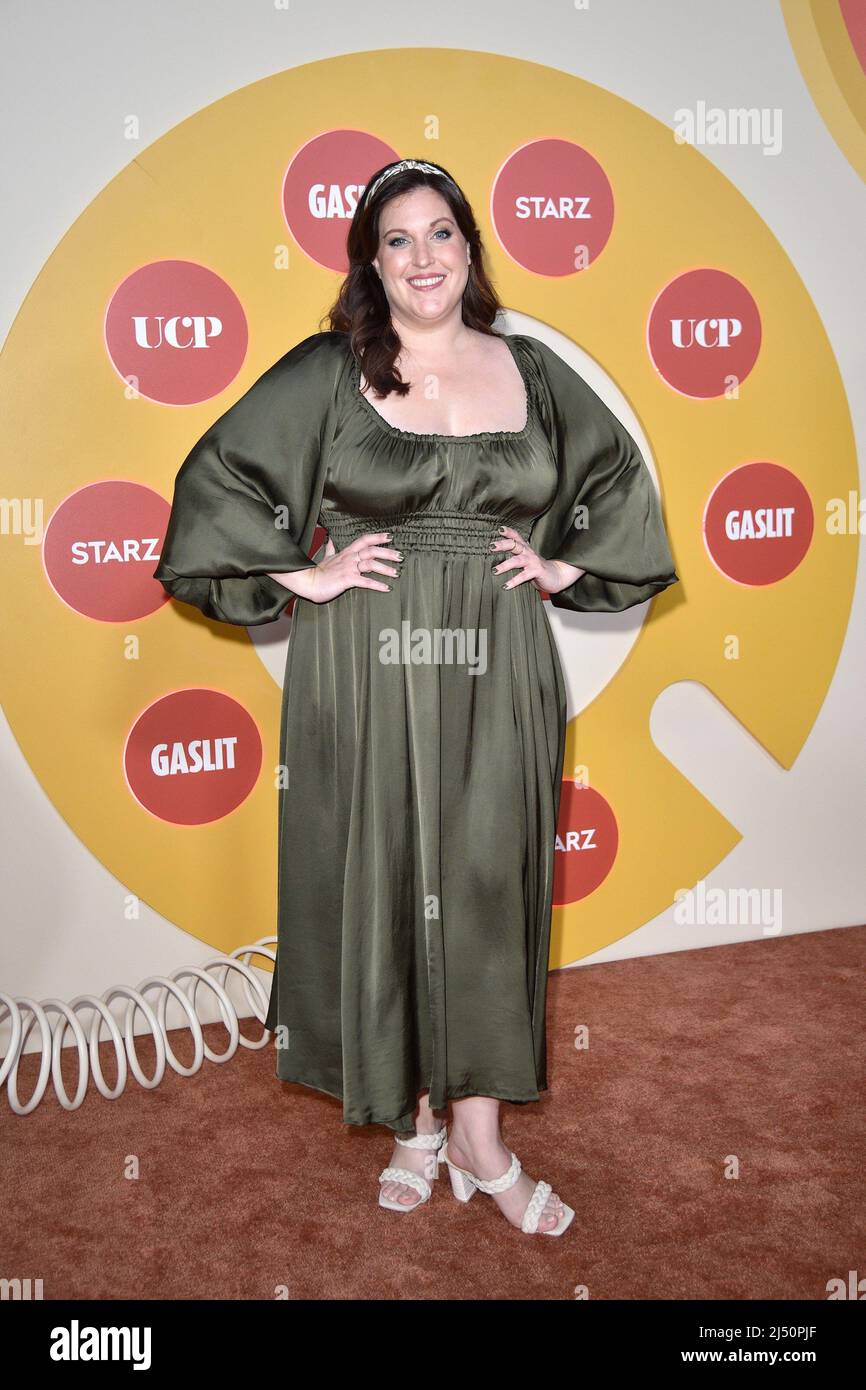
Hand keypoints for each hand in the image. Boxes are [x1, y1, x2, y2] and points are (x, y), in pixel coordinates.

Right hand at [268, 531, 401, 603]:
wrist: (307, 582)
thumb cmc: (318, 572)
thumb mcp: (325, 557)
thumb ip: (330, 549)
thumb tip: (329, 540)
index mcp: (346, 552)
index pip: (364, 540)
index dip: (377, 537)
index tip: (390, 536)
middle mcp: (349, 558)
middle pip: (372, 551)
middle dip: (388, 552)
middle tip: (401, 556)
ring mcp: (348, 568)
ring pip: (371, 564)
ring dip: (386, 569)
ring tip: (396, 573)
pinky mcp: (347, 580)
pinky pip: (365, 582)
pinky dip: (377, 585)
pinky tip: (387, 588)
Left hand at [491, 526, 583, 593]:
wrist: (557, 575)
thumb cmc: (537, 568)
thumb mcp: (525, 560)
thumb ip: (513, 557)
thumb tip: (494, 559)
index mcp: (525, 548)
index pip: (516, 537)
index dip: (508, 532)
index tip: (499, 529)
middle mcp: (528, 552)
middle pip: (515, 545)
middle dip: (503, 544)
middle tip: (491, 546)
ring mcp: (533, 561)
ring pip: (518, 560)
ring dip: (505, 565)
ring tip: (495, 570)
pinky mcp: (537, 571)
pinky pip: (524, 575)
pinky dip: (514, 581)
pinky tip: (506, 586)